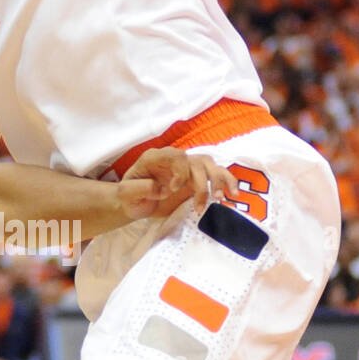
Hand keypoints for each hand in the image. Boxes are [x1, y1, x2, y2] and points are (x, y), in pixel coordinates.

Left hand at [117, 148, 238, 219]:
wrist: (135, 204)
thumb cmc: (129, 196)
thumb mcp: (125, 193)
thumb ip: (140, 188)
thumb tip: (161, 188)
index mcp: (155, 158)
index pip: (174, 155)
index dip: (179, 170)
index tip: (174, 190)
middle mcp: (173, 159)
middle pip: (195, 161)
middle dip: (201, 182)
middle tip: (200, 203)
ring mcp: (187, 168)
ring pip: (209, 165)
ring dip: (218, 180)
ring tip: (220, 199)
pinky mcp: (197, 179)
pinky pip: (216, 174)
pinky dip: (227, 182)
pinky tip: (232, 196)